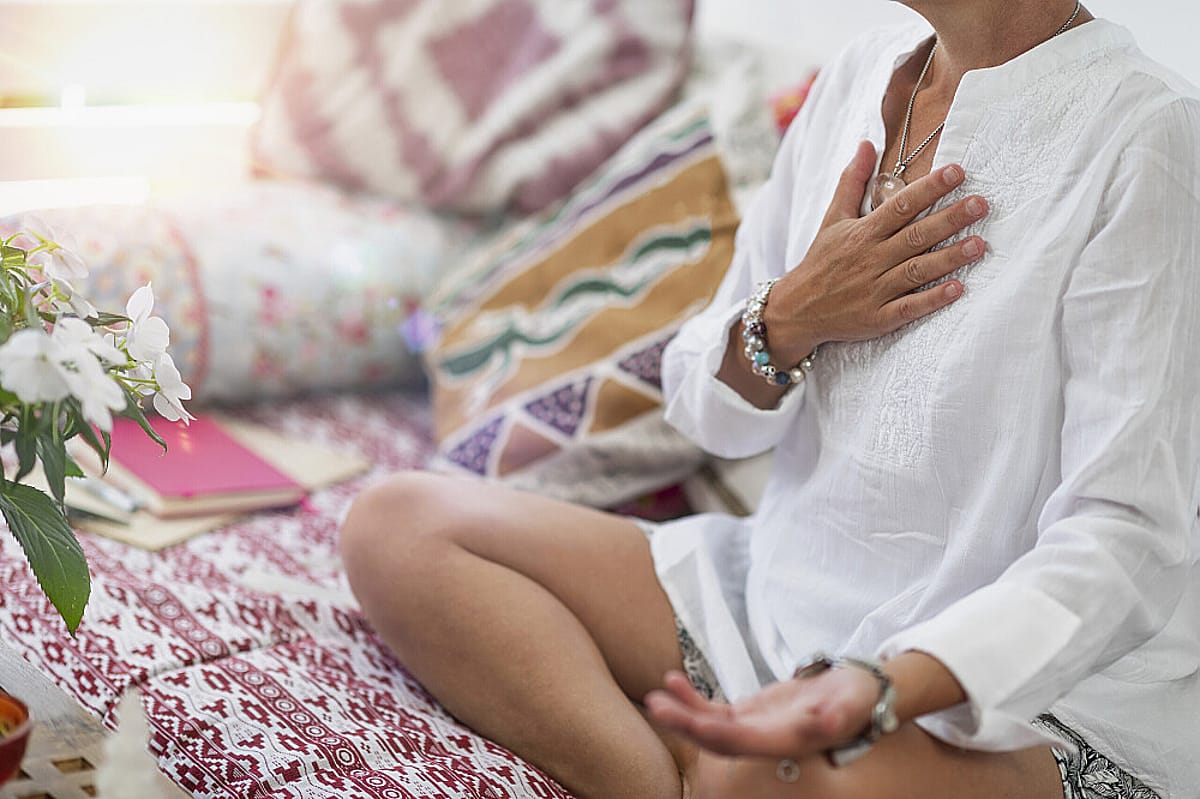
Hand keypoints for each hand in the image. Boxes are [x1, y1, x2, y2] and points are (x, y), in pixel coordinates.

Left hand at [644, 668, 877, 759]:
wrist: (860, 694)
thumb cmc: (859, 698)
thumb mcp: (853, 703)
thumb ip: (840, 714)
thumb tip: (828, 723)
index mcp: (787, 741)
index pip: (747, 743)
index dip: (720, 734)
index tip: (695, 722)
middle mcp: (766, 741)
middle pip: (719, 739)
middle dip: (687, 725)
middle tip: (657, 707)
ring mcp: (755, 728)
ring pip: (711, 726)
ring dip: (682, 712)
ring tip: (655, 697)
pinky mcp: (750, 714)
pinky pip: (715, 710)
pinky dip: (692, 698)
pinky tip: (672, 680)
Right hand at [765, 141, 989, 365]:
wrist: (797, 309)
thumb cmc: (821, 261)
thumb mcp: (831, 218)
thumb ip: (852, 181)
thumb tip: (866, 144)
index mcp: (862, 233)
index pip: (900, 205)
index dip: (929, 188)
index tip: (957, 172)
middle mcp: (871, 259)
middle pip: (915, 236)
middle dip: (949, 218)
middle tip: (981, 204)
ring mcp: (875, 290)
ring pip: (917, 270)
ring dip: (949, 258)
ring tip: (979, 244)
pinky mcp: (878, 318)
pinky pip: (909, 308)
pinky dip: (932, 300)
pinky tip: (957, 289)